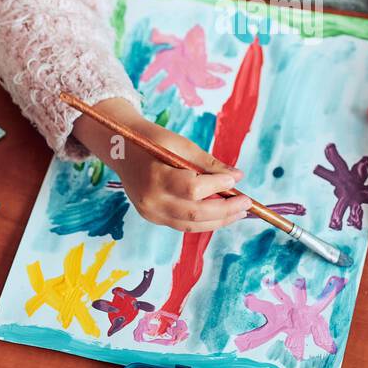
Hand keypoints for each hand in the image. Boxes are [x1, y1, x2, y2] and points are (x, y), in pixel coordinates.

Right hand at [71, 97, 250, 232]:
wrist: (121, 149)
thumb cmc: (152, 141)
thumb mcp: (179, 144)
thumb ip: (207, 163)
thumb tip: (237, 176)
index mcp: (154, 177)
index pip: (192, 189)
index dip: (216, 186)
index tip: (234, 180)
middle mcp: (150, 201)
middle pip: (194, 214)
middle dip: (225, 210)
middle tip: (247, 203)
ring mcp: (150, 213)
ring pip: (190, 225)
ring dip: (219, 220)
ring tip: (239, 212)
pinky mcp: (153, 217)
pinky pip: (183, 224)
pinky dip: (204, 220)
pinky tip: (220, 212)